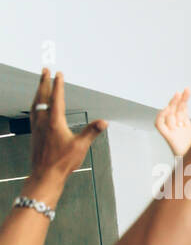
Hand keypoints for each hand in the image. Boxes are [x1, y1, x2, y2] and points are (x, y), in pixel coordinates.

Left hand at [23, 69, 106, 200]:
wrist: (45, 174)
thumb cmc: (62, 162)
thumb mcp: (81, 146)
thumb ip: (91, 132)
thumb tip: (103, 122)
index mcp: (54, 122)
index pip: (56, 98)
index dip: (58, 85)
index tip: (58, 74)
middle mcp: (43, 121)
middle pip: (42, 96)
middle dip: (43, 82)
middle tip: (44, 70)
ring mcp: (36, 126)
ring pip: (35, 103)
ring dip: (38, 91)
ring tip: (40, 84)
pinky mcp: (34, 132)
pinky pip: (33, 112)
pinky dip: (35, 103)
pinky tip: (37, 105)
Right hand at [154, 89, 190, 155]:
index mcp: (186, 128)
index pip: (182, 111)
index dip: (184, 101)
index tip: (187, 90)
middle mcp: (179, 129)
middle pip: (176, 111)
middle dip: (179, 100)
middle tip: (185, 90)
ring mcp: (173, 133)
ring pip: (168, 115)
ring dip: (172, 104)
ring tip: (177, 95)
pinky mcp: (169, 138)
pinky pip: (159, 125)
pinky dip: (160, 116)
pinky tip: (167, 108)